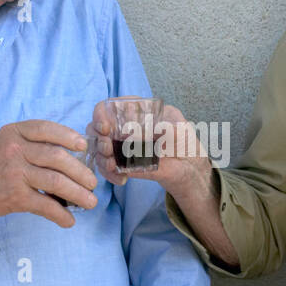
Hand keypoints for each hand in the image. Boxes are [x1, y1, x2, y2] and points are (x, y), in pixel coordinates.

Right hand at [0, 119, 96, 226]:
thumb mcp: (4, 144)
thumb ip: (30, 143)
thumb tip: (70, 154)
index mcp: (14, 133)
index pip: (46, 129)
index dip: (68, 136)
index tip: (83, 146)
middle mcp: (14, 150)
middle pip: (58, 158)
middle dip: (81, 172)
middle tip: (92, 183)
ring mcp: (15, 173)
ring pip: (57, 183)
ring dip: (79, 195)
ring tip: (90, 202)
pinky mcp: (15, 197)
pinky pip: (46, 206)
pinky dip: (61, 215)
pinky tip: (69, 220)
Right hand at [90, 100, 208, 196]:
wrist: (189, 166)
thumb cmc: (184, 139)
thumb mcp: (177, 127)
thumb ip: (159, 127)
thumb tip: (132, 135)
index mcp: (135, 111)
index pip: (109, 106)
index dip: (101, 114)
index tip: (106, 127)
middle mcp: (123, 127)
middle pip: (96, 128)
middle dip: (98, 138)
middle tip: (108, 148)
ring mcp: (121, 147)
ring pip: (98, 149)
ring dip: (101, 157)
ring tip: (113, 165)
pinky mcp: (123, 164)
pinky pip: (107, 168)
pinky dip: (109, 174)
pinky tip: (122, 179)